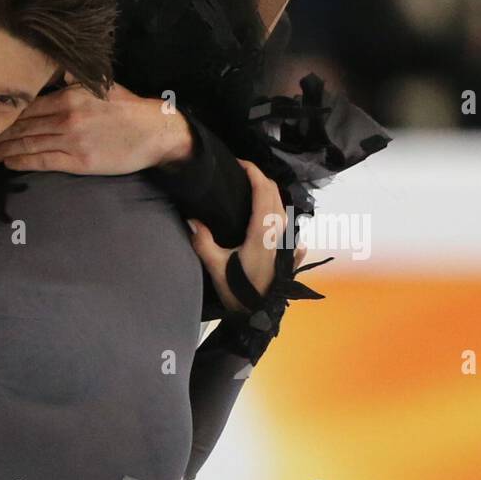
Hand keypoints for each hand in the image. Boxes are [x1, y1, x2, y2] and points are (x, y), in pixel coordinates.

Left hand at [0, 79, 191, 174]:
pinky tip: (8, 162)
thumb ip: (73, 76)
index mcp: (70, 96)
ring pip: (28, 144)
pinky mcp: (78, 162)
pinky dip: (22, 161)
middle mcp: (67, 118)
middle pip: (23, 126)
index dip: (5, 113)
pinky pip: (42, 162)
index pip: (28, 105)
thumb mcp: (101, 83)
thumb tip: (52, 66)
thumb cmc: (127, 107)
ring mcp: (71, 141)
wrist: (155, 131)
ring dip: (4, 150)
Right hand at [188, 160, 308, 314]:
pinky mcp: (288, 251)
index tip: (240, 163)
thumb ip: (203, 242)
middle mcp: (278, 231)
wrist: (260, 316)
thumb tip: (192, 219)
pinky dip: (277, 213)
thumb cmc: (239, 291)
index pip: (263, 191)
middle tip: (242, 174)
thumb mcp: (216, 267)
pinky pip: (287, 224)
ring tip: (251, 191)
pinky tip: (270, 218)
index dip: (253, 172)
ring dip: (270, 194)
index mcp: (262, 231)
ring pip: (282, 207)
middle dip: (261, 178)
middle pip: (275, 194)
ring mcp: (286, 241)